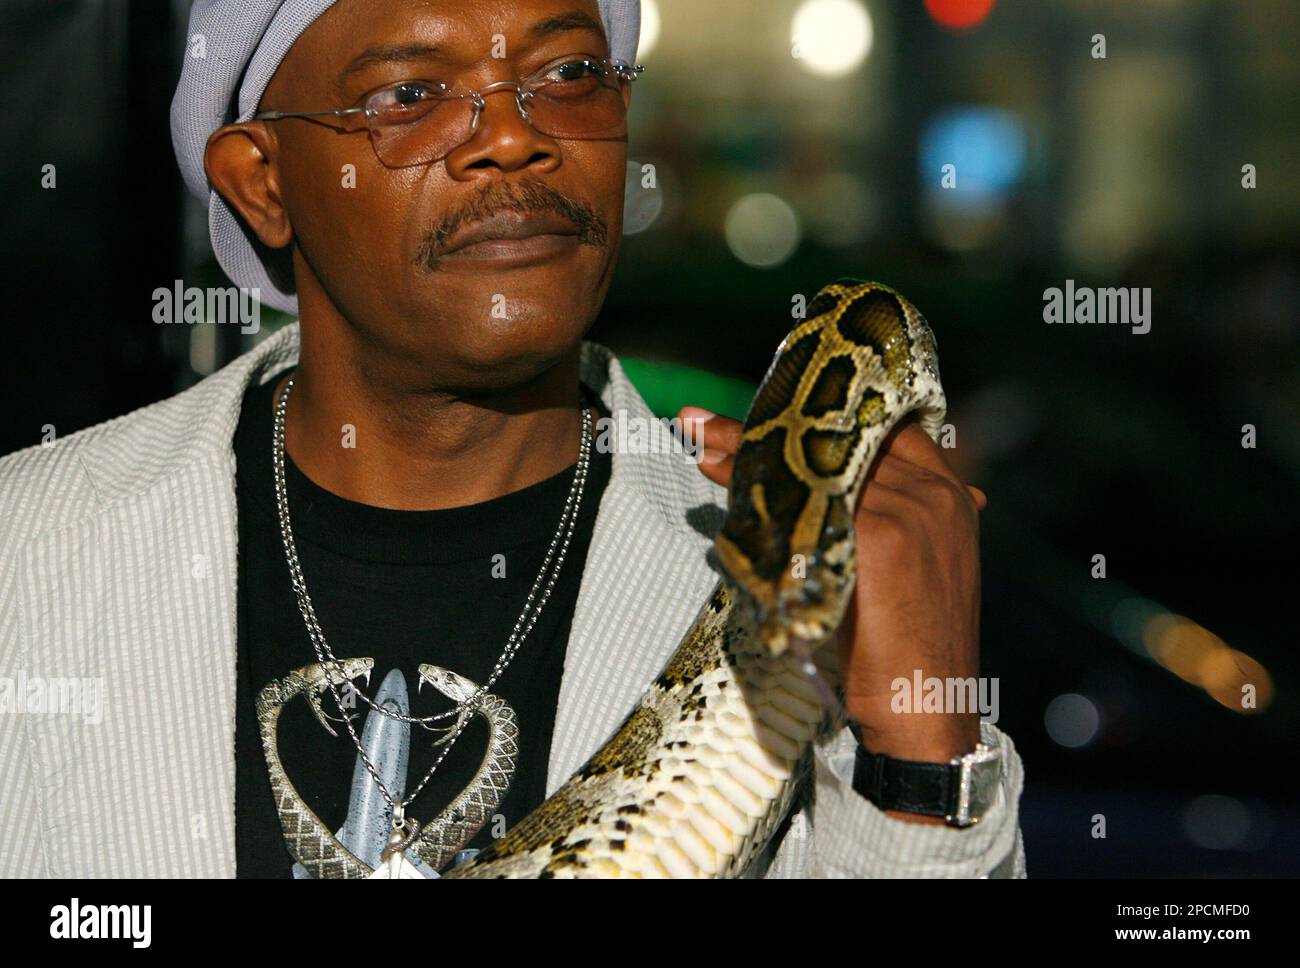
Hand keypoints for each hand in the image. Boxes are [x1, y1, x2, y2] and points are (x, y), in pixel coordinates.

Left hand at [679, 406, 985, 821]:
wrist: (927, 716)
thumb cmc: (906, 652)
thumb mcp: (908, 571)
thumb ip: (887, 522)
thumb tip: (826, 494)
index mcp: (948, 496)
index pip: (877, 430)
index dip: (818, 419)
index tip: (770, 411)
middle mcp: (934, 494)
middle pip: (836, 443)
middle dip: (767, 431)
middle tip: (704, 422)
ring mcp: (908, 512)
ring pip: (814, 467)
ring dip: (748, 453)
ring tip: (697, 440)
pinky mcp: (880, 539)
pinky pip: (807, 500)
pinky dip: (758, 488)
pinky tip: (722, 480)